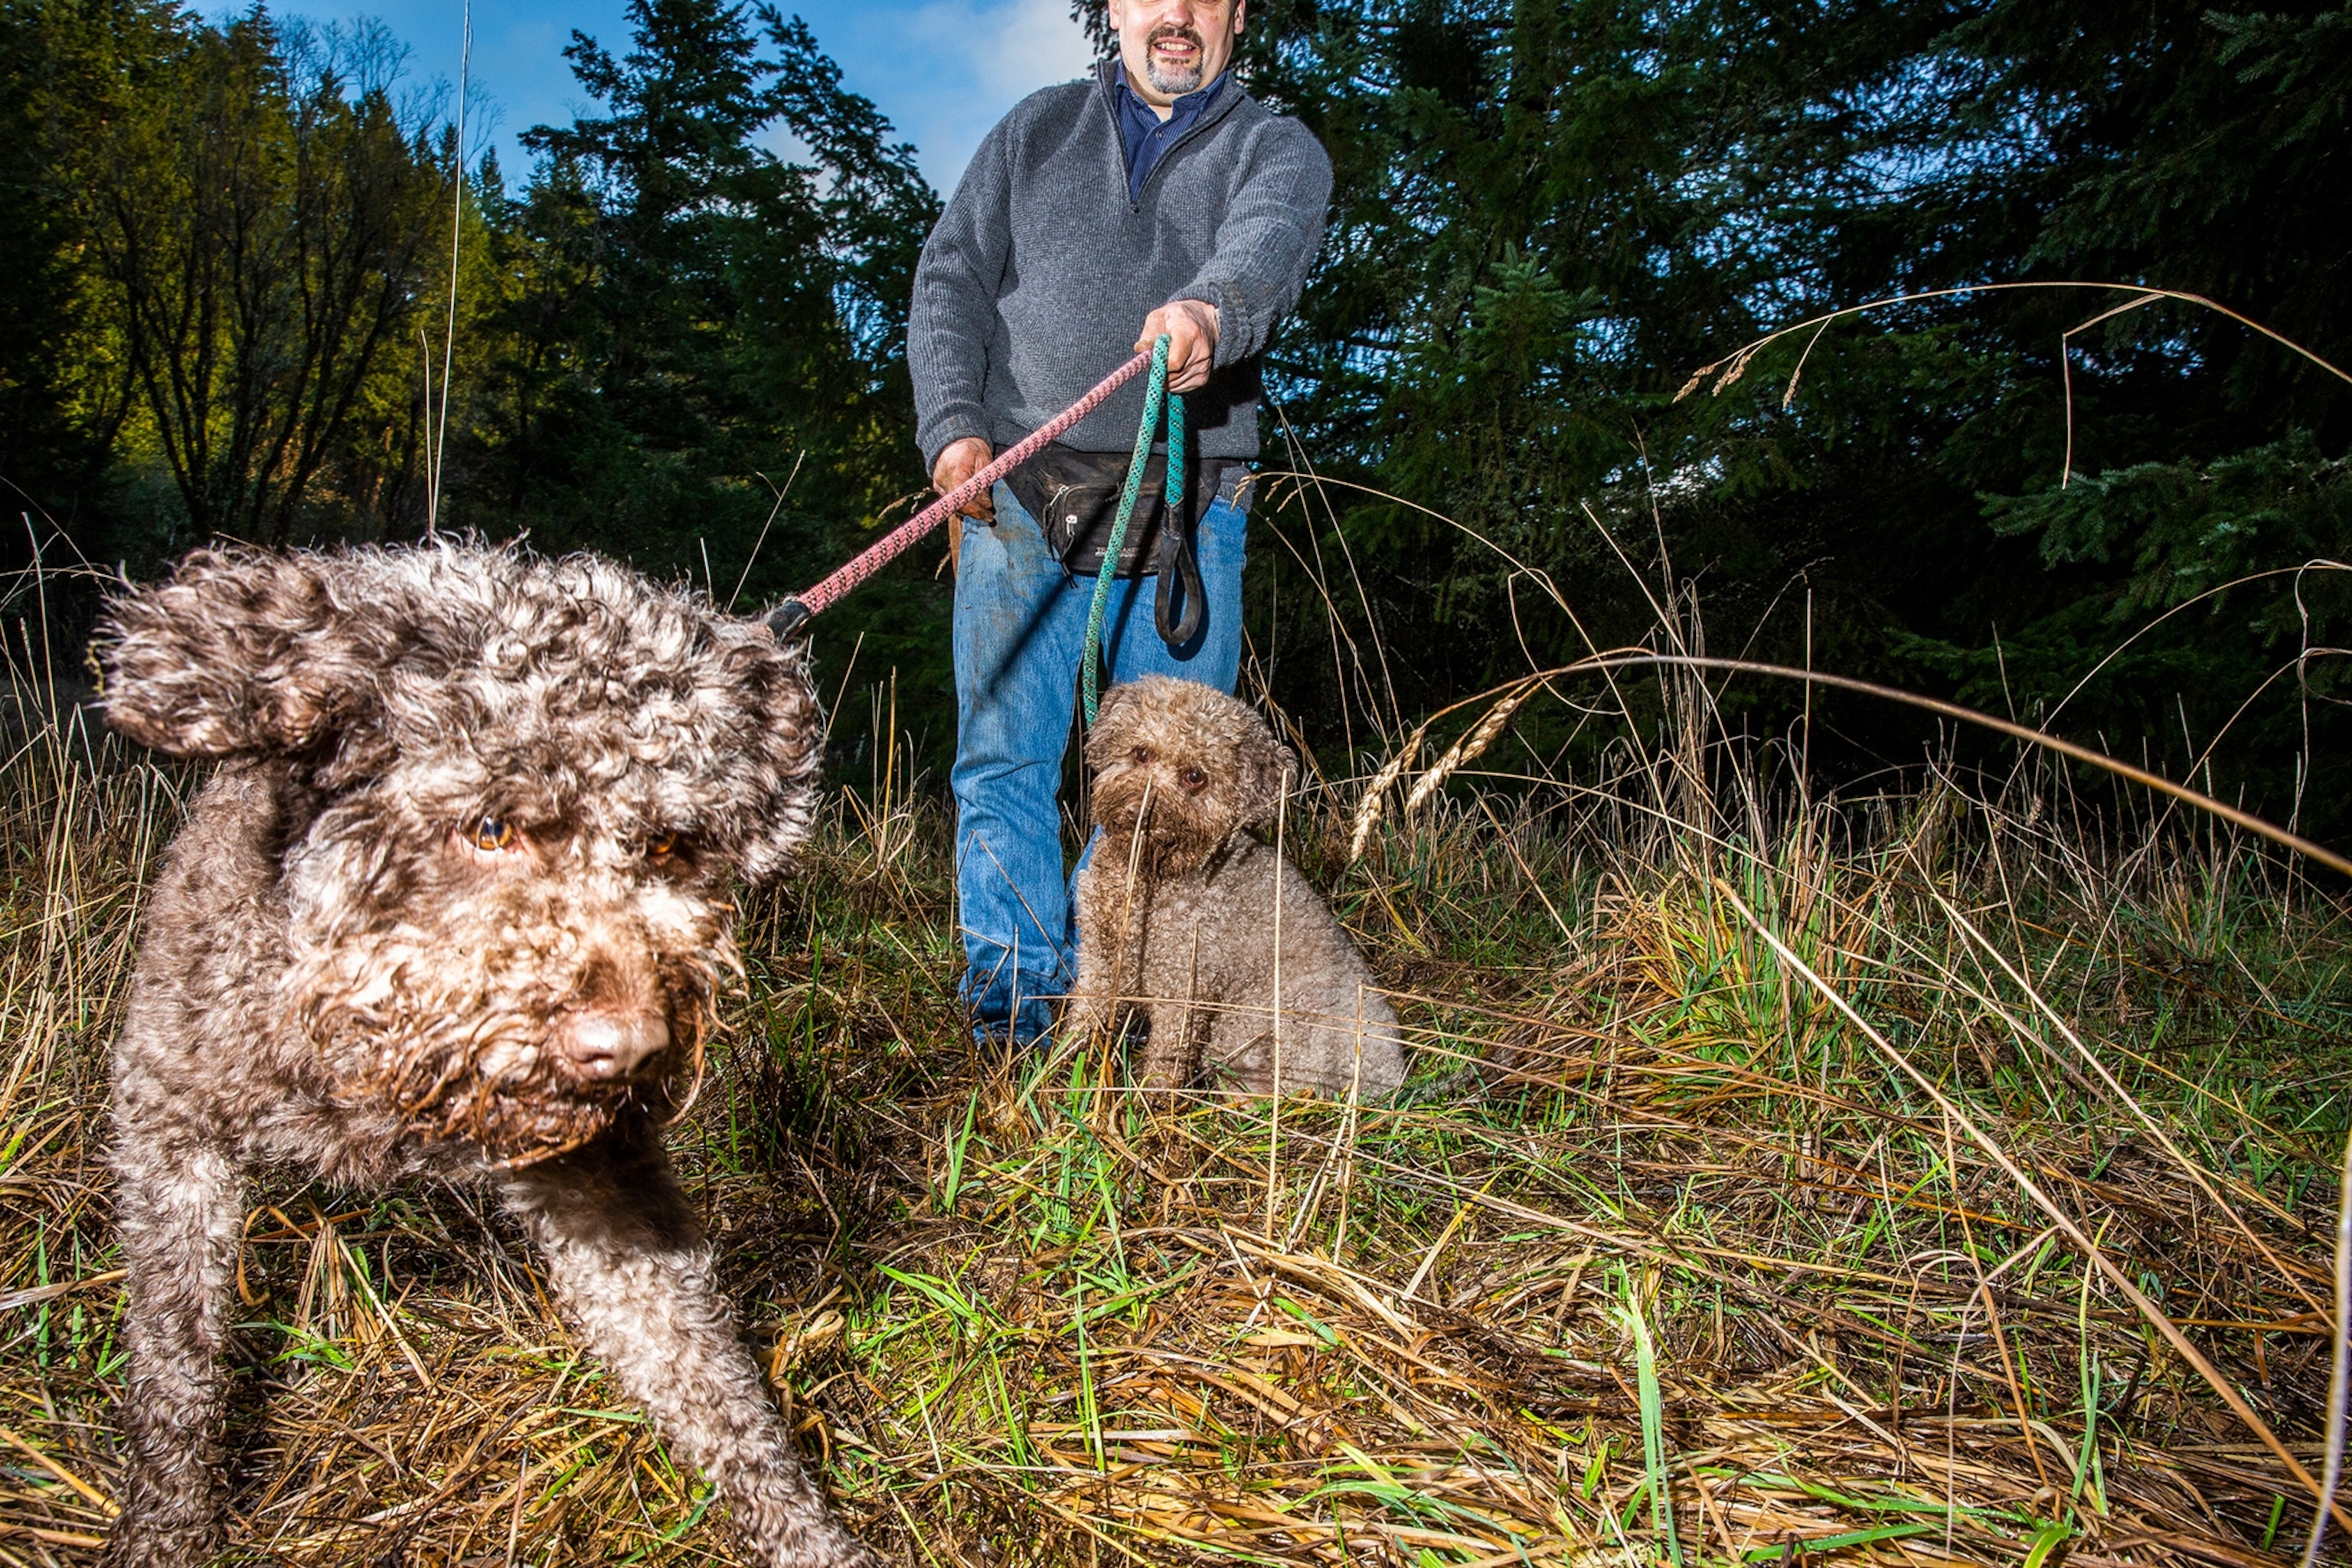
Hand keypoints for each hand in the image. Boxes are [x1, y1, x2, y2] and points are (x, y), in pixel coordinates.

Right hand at [933, 436, 992, 575]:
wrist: (955, 441)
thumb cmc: (972, 449)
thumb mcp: (984, 462)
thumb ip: (984, 483)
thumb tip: (986, 504)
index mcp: (957, 470)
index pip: (964, 499)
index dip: (976, 510)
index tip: (988, 514)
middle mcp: (943, 479)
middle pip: (958, 505)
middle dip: (975, 512)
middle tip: (988, 515)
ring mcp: (938, 483)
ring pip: (954, 505)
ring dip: (969, 510)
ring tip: (982, 510)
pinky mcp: (937, 486)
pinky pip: (950, 500)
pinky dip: (961, 504)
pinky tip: (972, 504)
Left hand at [1136, 300, 1219, 393]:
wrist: (1206, 322)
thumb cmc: (1178, 318)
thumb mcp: (1160, 317)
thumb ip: (1149, 334)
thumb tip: (1140, 350)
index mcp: (1189, 333)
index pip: (1173, 362)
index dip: (1158, 363)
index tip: (1152, 356)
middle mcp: (1200, 353)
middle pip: (1171, 375)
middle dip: (1158, 369)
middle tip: (1158, 356)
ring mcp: (1203, 368)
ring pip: (1172, 384)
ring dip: (1164, 375)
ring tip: (1168, 357)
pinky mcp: (1202, 379)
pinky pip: (1178, 387)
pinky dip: (1171, 380)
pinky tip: (1175, 366)